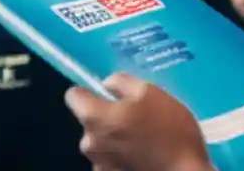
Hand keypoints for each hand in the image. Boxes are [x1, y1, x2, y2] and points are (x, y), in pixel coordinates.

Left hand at [65, 74, 212, 170]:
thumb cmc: (170, 134)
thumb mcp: (150, 93)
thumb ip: (121, 82)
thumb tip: (108, 84)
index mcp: (94, 117)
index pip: (73, 95)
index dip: (90, 91)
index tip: (107, 95)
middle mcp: (89, 143)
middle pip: (90, 121)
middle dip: (109, 118)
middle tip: (136, 117)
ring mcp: (99, 164)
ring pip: (102, 142)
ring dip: (116, 139)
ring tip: (145, 139)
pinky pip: (112, 160)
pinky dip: (123, 157)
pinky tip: (144, 156)